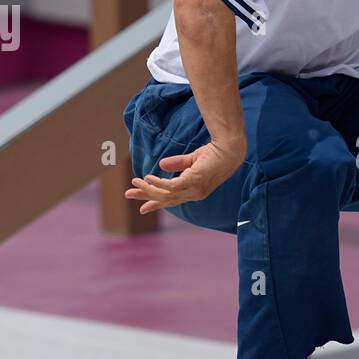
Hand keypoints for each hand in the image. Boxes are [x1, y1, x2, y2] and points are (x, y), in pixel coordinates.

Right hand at [125, 138, 245, 213]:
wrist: (229, 149)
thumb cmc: (215, 154)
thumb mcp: (192, 160)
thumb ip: (178, 164)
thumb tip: (160, 165)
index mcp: (194, 191)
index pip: (172, 200)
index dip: (157, 204)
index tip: (143, 209)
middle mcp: (194, 194)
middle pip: (165, 199)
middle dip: (146, 197)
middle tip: (128, 194)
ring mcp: (194, 189)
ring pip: (165, 194)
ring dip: (148, 189)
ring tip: (134, 181)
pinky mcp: (193, 181)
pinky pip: (171, 186)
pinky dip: (158, 184)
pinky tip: (148, 178)